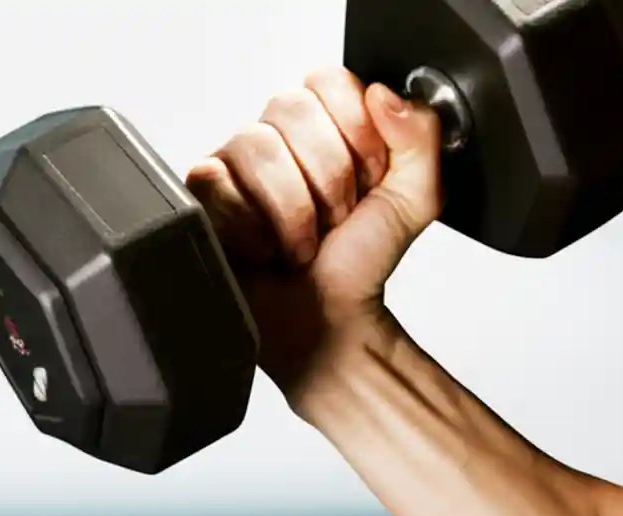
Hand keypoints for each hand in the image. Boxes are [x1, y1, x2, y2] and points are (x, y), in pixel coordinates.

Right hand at [186, 68, 443, 413]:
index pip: (328, 80)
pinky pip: (218, 183)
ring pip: (255, 146)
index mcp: (326, 128)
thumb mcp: (414, 200)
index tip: (368, 178)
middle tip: (334, 218)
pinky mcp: (202, 198)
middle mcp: (278, 138)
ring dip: (291, 211)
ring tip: (299, 242)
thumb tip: (386, 96)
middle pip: (290, 107)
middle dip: (327, 177)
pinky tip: (263, 248)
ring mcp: (235, 166)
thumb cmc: (357, 269)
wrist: (323, 327)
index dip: (353, 131)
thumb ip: (420, 138)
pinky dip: (252, 229)